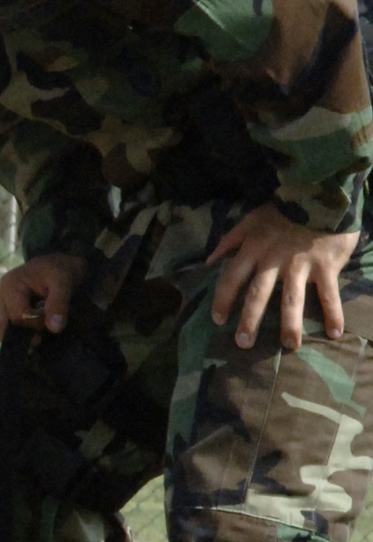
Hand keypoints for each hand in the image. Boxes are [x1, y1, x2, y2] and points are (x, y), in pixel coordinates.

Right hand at [0, 253, 86, 339]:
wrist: (57, 264)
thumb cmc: (60, 270)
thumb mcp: (64, 282)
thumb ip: (58, 304)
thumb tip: (54, 329)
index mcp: (10, 285)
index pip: (18, 318)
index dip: (37, 324)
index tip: (53, 319)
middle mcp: (0, 294)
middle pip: (0, 328)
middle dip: (24, 332)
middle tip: (44, 326)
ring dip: (20, 334)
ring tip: (39, 325)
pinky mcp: (3, 309)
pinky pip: (4, 328)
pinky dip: (19, 331)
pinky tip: (34, 324)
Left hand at [207, 202, 357, 350]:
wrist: (322, 195)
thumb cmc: (284, 210)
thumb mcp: (251, 219)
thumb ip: (229, 241)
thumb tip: (208, 261)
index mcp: (253, 249)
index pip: (232, 277)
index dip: (222, 299)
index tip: (217, 319)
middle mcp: (274, 260)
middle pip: (258, 294)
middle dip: (250, 320)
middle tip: (243, 343)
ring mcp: (300, 264)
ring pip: (292, 298)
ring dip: (290, 324)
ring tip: (289, 346)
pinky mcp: (326, 266)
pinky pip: (329, 293)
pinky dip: (333, 313)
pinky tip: (334, 333)